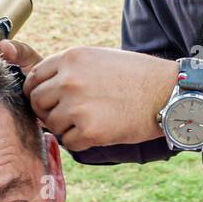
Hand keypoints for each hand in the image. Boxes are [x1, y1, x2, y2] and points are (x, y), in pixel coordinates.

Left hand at [24, 47, 176, 152]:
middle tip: (68, 117)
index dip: (37, 93)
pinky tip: (99, 132)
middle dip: (48, 112)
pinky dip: (80, 142)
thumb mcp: (98, 59)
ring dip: (66, 128)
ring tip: (90, 122)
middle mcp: (69, 80)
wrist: (168, 93)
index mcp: (71, 59)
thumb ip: (70, 71)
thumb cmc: (137, 76)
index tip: (47, 102)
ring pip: (52, 125)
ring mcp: (77, 106)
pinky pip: (69, 142)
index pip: (34, 78)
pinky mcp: (90, 131)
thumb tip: (44, 90)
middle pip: (37, 103)